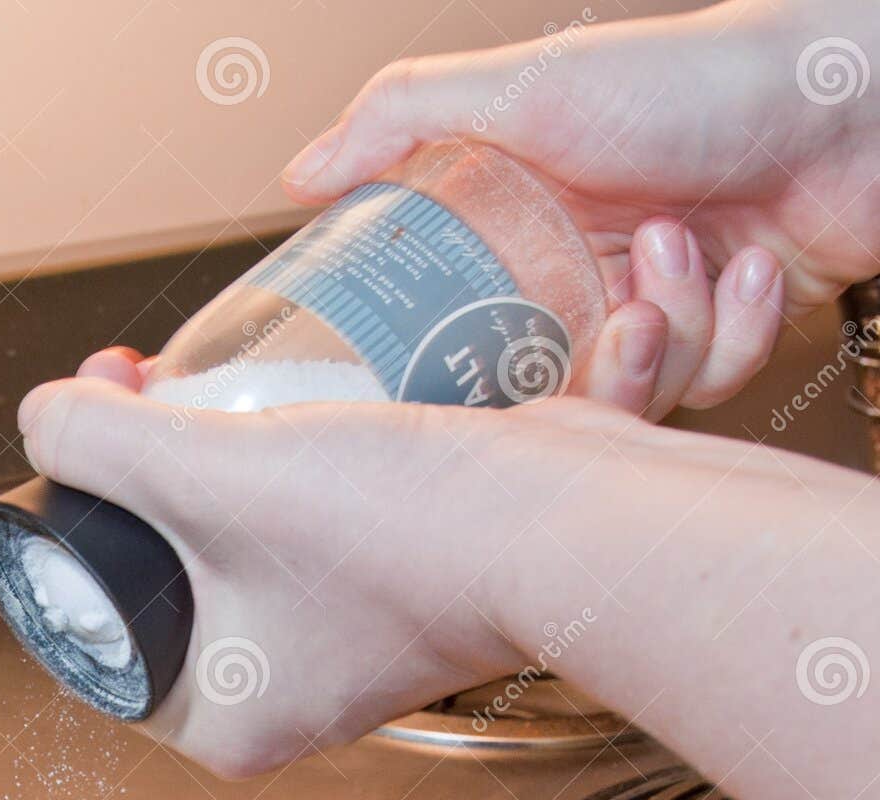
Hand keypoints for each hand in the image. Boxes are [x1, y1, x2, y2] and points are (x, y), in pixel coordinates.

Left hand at [19, 364, 879, 799]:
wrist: (574, 522)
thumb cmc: (402, 529)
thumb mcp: (212, 473)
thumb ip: (101, 444)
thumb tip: (41, 416)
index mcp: (220, 723)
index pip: (95, 623)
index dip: (72, 514)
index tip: (83, 422)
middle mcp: (279, 707)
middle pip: (160, 576)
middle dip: (137, 473)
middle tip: (131, 382)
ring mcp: (344, 659)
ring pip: (233, 548)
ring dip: (208, 460)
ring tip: (192, 374)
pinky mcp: (399, 599)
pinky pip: (304, 534)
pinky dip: (283, 471)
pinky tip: (278, 396)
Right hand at [282, 0, 879, 417]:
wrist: (854, 97)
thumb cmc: (700, 79)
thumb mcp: (525, 88)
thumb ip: (402, 117)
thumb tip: (301, 173)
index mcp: (523, 231)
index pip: (456, 330)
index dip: (452, 369)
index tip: (452, 384)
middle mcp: (583, 276)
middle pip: (544, 386)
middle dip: (589, 367)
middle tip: (617, 316)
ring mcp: (654, 307)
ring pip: (632, 394)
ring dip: (673, 327)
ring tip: (689, 246)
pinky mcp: (724, 333)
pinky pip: (709, 384)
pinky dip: (733, 327)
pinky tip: (749, 263)